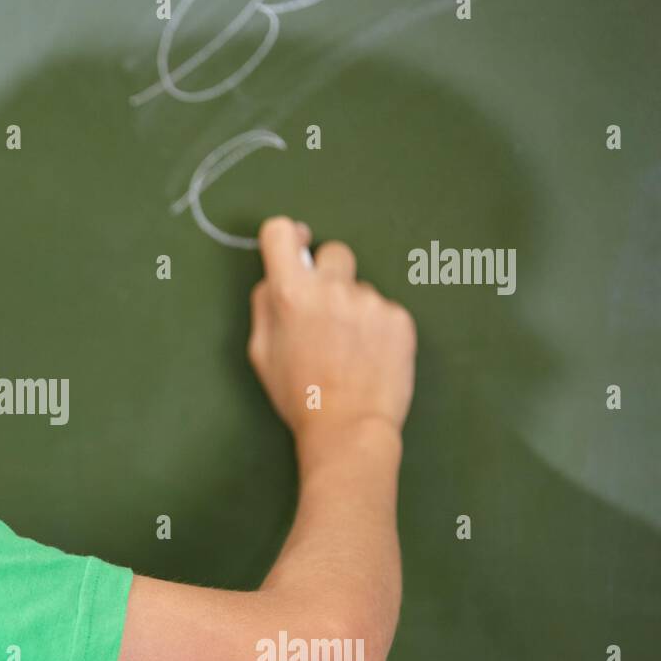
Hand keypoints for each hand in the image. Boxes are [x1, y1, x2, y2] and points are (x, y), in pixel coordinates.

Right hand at [246, 216, 416, 456]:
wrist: (347, 429)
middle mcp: (332, 289)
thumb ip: (265, 306)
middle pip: (332, 252)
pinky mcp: (399, 318)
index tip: (297, 247)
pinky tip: (370, 358)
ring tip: (349, 351)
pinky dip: (376, 328)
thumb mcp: (261, 353)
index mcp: (292, 294)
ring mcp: (370, 302)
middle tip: (326, 314)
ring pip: (359, 289)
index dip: (287, 236)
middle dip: (327, 275)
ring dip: (353, 309)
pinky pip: (383, 310)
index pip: (281, 232)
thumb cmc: (298, 395)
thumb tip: (276, 278)